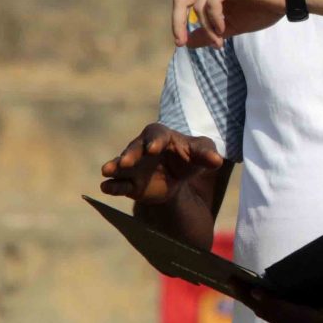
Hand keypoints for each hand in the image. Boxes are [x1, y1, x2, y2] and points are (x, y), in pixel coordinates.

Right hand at [99, 124, 223, 203]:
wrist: (179, 177)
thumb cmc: (190, 157)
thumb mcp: (202, 153)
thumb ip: (207, 154)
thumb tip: (217, 161)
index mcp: (161, 136)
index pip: (156, 135)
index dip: (154, 141)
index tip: (153, 149)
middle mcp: (142, 149)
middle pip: (134, 149)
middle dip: (130, 154)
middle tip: (125, 162)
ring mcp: (133, 167)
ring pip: (121, 165)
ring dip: (114, 167)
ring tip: (106, 171)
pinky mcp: (129, 184)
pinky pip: (119, 184)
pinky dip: (112, 186)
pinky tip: (105, 188)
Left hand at [136, 0, 287, 48]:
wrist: (287, 1)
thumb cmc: (262, 11)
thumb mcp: (229, 29)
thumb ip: (207, 34)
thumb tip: (185, 43)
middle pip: (180, 1)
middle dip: (177, 24)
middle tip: (180, 44)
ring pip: (195, 7)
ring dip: (205, 30)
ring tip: (219, 42)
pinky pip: (209, 4)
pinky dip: (213, 22)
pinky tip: (224, 31)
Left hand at [243, 244, 322, 322]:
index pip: (293, 314)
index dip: (272, 302)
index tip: (254, 291)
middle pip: (276, 318)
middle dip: (253, 300)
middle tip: (232, 283)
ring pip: (277, 322)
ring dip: (257, 307)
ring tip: (238, 289)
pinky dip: (269, 312)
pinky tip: (258, 302)